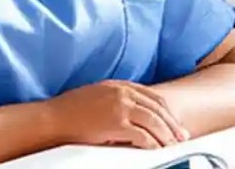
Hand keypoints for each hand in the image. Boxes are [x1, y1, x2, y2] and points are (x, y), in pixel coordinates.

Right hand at [48, 80, 188, 148]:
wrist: (53, 118)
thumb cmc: (70, 110)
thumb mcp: (99, 96)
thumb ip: (118, 100)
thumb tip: (135, 113)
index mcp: (121, 86)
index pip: (154, 98)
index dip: (168, 111)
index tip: (175, 122)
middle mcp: (123, 94)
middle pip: (158, 109)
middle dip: (172, 124)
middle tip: (181, 136)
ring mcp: (120, 107)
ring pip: (154, 121)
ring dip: (166, 134)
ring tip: (172, 145)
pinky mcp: (115, 124)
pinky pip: (142, 135)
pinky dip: (152, 143)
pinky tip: (156, 149)